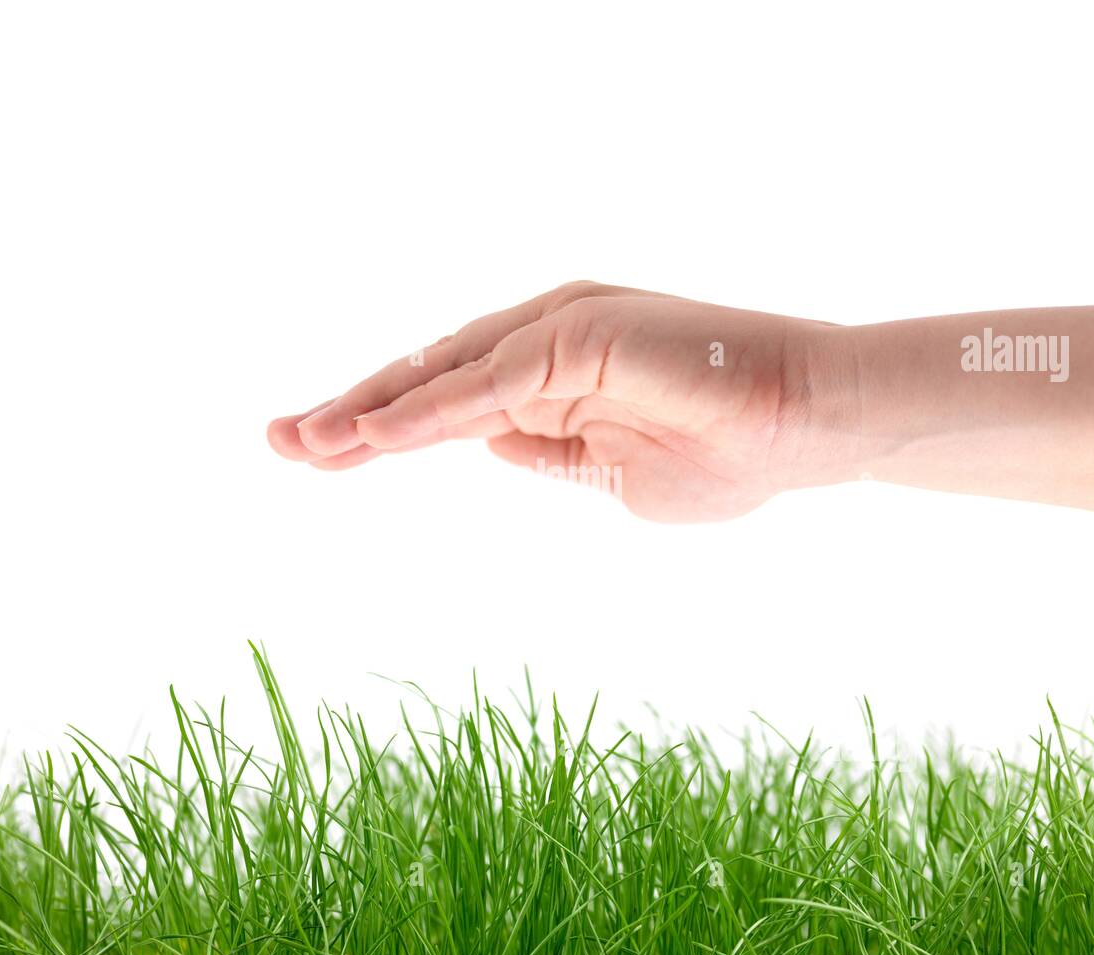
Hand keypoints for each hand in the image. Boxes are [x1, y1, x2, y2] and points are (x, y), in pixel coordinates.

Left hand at [267, 282, 853, 521]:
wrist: (812, 428)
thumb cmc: (732, 457)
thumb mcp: (619, 480)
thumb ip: (557, 457)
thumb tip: (494, 446)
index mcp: (555, 382)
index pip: (450, 406)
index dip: (384, 431)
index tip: (324, 457)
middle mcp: (546, 348)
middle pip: (429, 381)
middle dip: (354, 415)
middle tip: (281, 441)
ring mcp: (562, 335)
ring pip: (445, 375)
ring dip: (372, 411)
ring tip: (303, 443)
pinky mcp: (582, 335)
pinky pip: (489, 381)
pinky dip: (428, 410)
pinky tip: (370, 438)